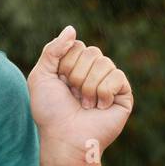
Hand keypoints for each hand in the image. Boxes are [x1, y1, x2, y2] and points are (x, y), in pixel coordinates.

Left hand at [27, 25, 132, 163]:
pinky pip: (117, 77)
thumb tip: (72, 28)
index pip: (76, 45)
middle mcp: (93, 71)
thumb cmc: (50, 111)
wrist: (65, 137)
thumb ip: (52, 50)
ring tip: (85, 105)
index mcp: (74, 65)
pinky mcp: (124, 94)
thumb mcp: (40, 76)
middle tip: (73, 96)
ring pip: (104, 63)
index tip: (60, 83)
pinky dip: (104, 93)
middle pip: (91, 52)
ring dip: (88, 87)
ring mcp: (109, 81)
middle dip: (76, 75)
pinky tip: (100, 107)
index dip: (65, 64)